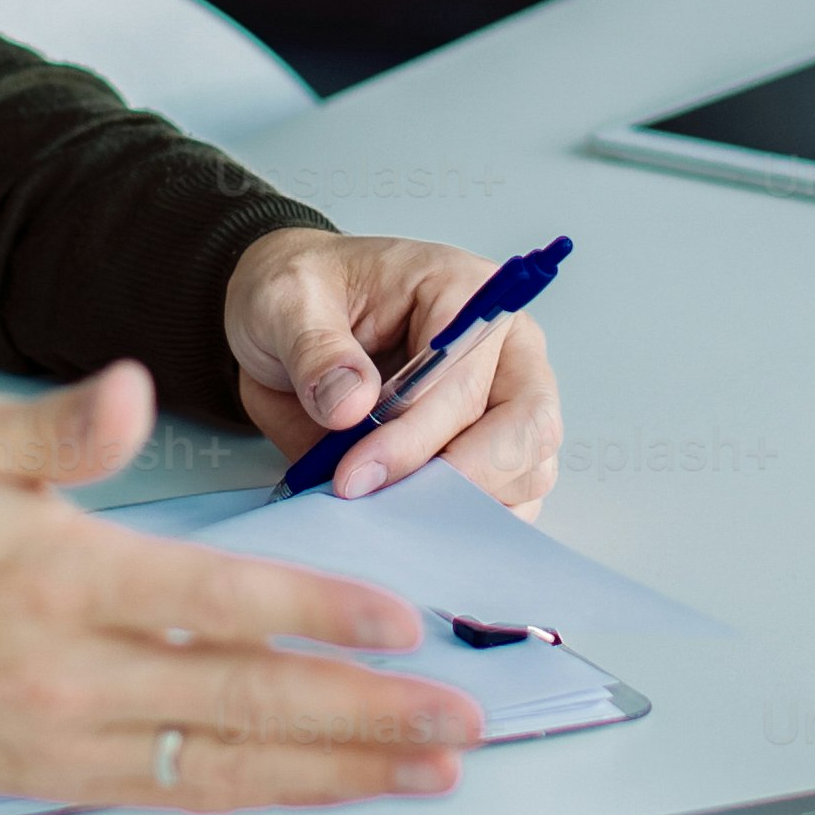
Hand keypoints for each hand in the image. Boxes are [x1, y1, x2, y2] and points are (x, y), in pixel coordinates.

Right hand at [0, 364, 482, 809]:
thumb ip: (57, 427)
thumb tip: (130, 388)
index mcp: (60, 580)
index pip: (218, 603)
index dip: (319, 617)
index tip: (402, 626)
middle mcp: (71, 676)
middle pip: (246, 704)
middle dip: (366, 717)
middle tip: (458, 720)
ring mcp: (64, 739)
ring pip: (224, 766)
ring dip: (335, 772)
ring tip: (424, 773)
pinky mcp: (52, 776)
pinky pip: (175, 792)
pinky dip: (259, 792)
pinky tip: (320, 789)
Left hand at [225, 226, 563, 511]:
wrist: (291, 319)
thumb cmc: (302, 297)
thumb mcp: (286, 302)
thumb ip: (315, 350)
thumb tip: (351, 407)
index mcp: (464, 293)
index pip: (466, 383)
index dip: (413, 438)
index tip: (353, 473)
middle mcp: (505, 346)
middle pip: (529, 427)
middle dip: (460, 478)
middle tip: (386, 504)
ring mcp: (508, 399)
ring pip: (528, 470)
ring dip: (462, 503)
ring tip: (385, 508)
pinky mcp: (495, 447)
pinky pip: (510, 498)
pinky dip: (466, 521)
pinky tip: (405, 515)